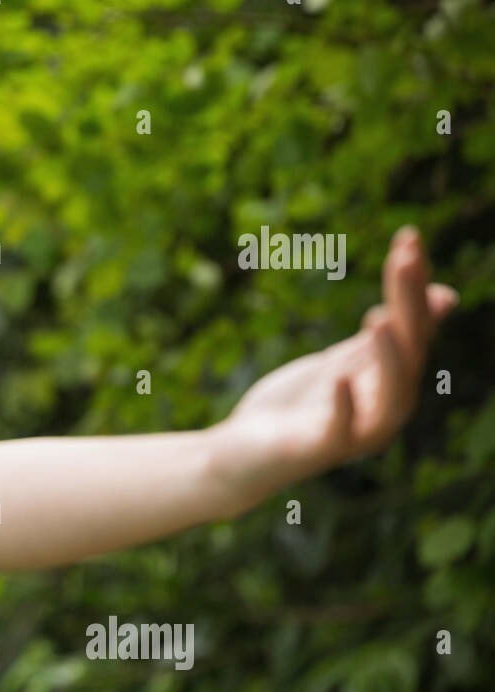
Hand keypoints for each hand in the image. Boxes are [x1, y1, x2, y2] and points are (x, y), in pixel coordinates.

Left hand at [211, 226, 458, 512]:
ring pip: (390, 399)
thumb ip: (387, 334)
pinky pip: (340, 432)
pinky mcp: (319, 451)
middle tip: (404, 258)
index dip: (414, 285)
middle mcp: (384, 410)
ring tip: (379, 317)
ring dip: (388, 358)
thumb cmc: (299, 407)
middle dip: (408, 305)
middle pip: (407, 354)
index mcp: (390, 382)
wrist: (246, 453)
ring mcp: (354, 434)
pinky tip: (340, 379)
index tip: (408, 238)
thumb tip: (445, 295)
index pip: (413, 328)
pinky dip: (344, 406)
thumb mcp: (345, 360)